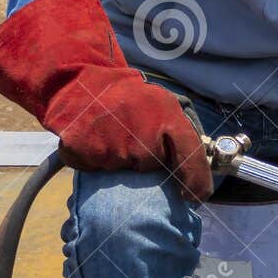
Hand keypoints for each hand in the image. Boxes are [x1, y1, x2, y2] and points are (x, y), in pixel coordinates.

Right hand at [0, 0, 212, 200]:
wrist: (80, 81)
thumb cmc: (127, 97)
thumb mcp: (163, 105)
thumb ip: (179, 134)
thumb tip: (197, 172)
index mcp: (168, 120)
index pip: (191, 158)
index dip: (196, 182)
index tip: (193, 197)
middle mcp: (144, 138)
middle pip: (152, 167)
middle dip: (145, 159)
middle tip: (131, 135)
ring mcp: (114, 149)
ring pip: (123, 171)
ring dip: (118, 158)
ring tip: (111, 134)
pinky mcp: (86, 154)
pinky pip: (95, 169)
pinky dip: (93, 159)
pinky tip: (94, 139)